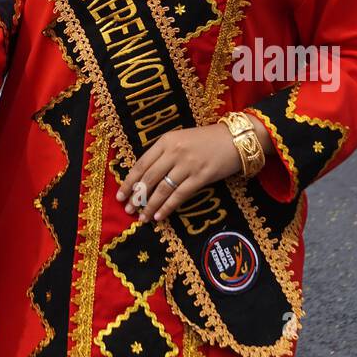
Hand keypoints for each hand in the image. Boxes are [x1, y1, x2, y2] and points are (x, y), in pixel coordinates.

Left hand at [116, 124, 242, 224]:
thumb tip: (146, 176)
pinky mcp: (201, 177)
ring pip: (163, 188)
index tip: (120, 195)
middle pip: (149, 177)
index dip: (129, 181)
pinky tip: (160, 216)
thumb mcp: (181, 139)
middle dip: (136, 195)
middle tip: (127, 209)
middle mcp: (174, 151)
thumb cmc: (207, 140)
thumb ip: (164, 153)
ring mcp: (188, 164)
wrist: (236, 139)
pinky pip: (180, 195)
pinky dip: (168, 207)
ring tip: (142, 217)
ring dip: (150, 205)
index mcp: (166, 140)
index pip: (142, 163)